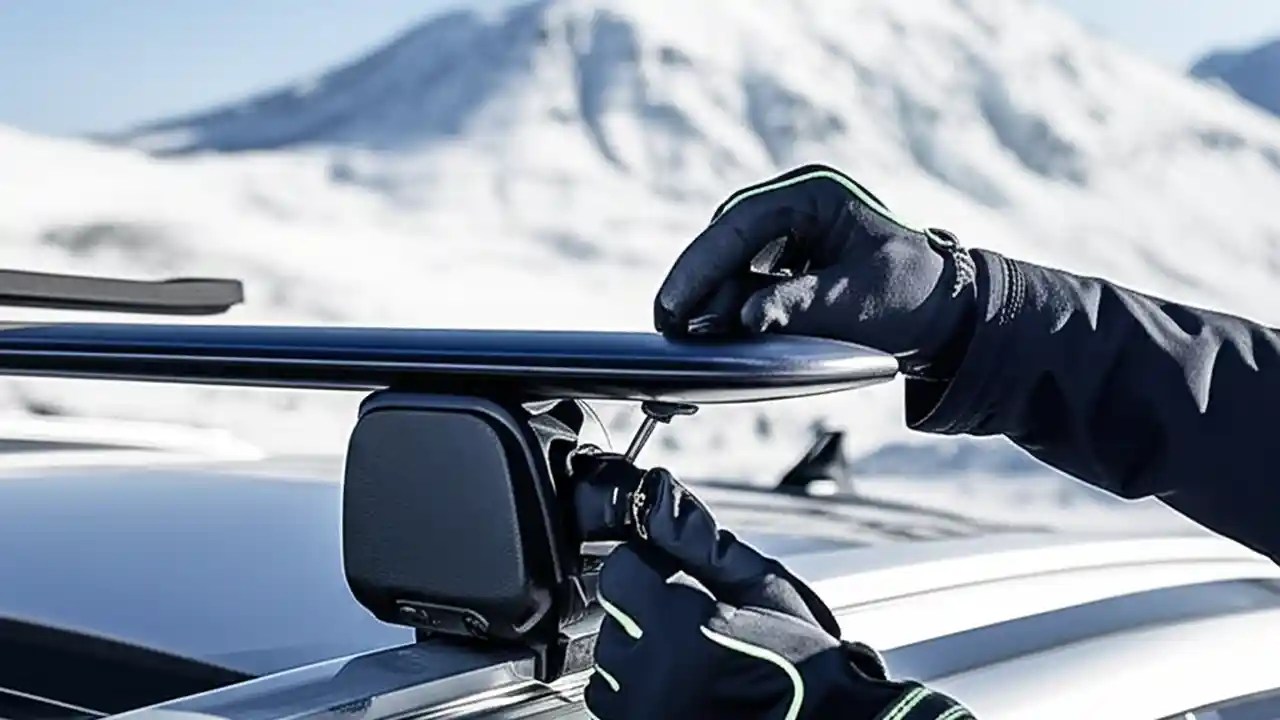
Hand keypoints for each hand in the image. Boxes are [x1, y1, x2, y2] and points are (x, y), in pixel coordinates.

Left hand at [573, 455, 972, 719]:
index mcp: (676, 630)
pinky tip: (682, 684)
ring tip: (690, 657)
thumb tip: (662, 500)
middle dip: (647, 611)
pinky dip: (640, 690)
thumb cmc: (802, 666)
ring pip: (610, 664)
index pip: (620, 571)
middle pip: (613, 617)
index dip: (646, 564)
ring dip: (640, 652)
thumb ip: (704, 545)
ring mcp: (641, 713)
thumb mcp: (763, 588)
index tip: (669, 572)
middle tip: (694, 622)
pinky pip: (617, 704)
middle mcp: (647, 677)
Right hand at [653, 164, 977, 378]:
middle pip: (726, 238)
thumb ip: (796, 307)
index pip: (740, 222)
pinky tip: (715, 330)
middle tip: (669, 325)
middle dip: (697, 283)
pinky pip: (745, 275)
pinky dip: (728, 302)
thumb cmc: (912, 300)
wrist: (946, 318)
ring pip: (731, 258)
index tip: (674, 304)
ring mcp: (792, 228)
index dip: (700, 264)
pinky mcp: (790, 257)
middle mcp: (797, 203)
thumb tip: (742, 318)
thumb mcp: (855, 304)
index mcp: (815, 193)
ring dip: (709, 296)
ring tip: (688, 334)